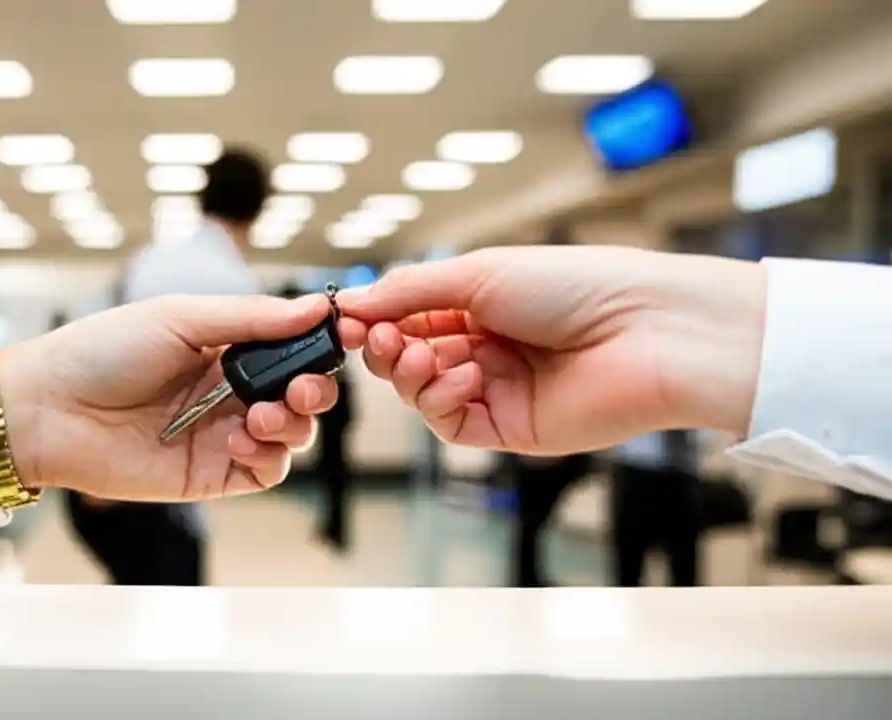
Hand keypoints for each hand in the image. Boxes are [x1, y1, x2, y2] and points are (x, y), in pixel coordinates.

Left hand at [0, 294, 337, 500]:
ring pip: (291, 435)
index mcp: (224, 347)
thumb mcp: (181, 317)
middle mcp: (229, 391)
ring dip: (293, 425)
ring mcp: (222, 434)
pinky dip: (268, 457)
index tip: (341, 341)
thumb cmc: (102, 351)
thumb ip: (251, 317)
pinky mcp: (209, 474)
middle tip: (301, 389)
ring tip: (261, 416)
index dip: (318, 347)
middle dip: (314, 391)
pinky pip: (264, 472)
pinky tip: (239, 439)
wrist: (49, 409)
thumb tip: (316, 307)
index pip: (291, 348)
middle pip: (301, 395)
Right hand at [338, 246, 766, 454]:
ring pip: (421, 393)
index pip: (407, 317)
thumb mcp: (480, 272)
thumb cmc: (577, 286)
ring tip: (419, 357)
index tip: (346, 319)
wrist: (648, 332)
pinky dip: (440, 401)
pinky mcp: (510, 428)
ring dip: (408, 375)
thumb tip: (351, 301)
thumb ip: (410, 291)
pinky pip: (451, 424)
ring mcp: (497, 389)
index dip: (374, 320)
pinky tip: (463, 375)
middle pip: (407, 357)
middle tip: (374, 338)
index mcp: (480, 303)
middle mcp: (485, 346)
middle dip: (383, 348)